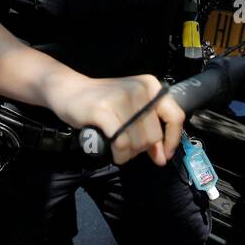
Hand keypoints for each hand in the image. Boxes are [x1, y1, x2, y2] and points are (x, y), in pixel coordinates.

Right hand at [51, 74, 184, 166]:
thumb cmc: (102, 102)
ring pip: (138, 142)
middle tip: (126, 147)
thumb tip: (162, 158)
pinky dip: (119, 154)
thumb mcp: (131, 110)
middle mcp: (140, 89)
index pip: (175, 116)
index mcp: (151, 86)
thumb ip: (148, 129)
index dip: (172, 140)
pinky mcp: (105, 110)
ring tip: (117, 148)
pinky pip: (122, 143)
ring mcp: (122, 98)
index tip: (163, 156)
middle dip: (141, 149)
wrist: (69, 90)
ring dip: (128, 154)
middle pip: (154, 135)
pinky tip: (114, 153)